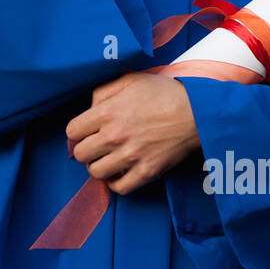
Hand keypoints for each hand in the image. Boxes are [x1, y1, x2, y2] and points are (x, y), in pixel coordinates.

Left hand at [65, 71, 200, 194]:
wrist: (197, 112)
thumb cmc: (164, 93)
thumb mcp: (131, 80)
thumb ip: (103, 91)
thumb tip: (90, 108)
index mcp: (107, 112)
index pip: (72, 131)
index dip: (78, 131)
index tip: (86, 132)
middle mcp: (114, 136)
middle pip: (80, 154)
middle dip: (86, 149)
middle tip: (97, 146)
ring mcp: (130, 156)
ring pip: (96, 172)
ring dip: (98, 166)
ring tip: (108, 159)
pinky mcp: (146, 172)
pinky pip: (120, 188)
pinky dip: (115, 183)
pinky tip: (119, 173)